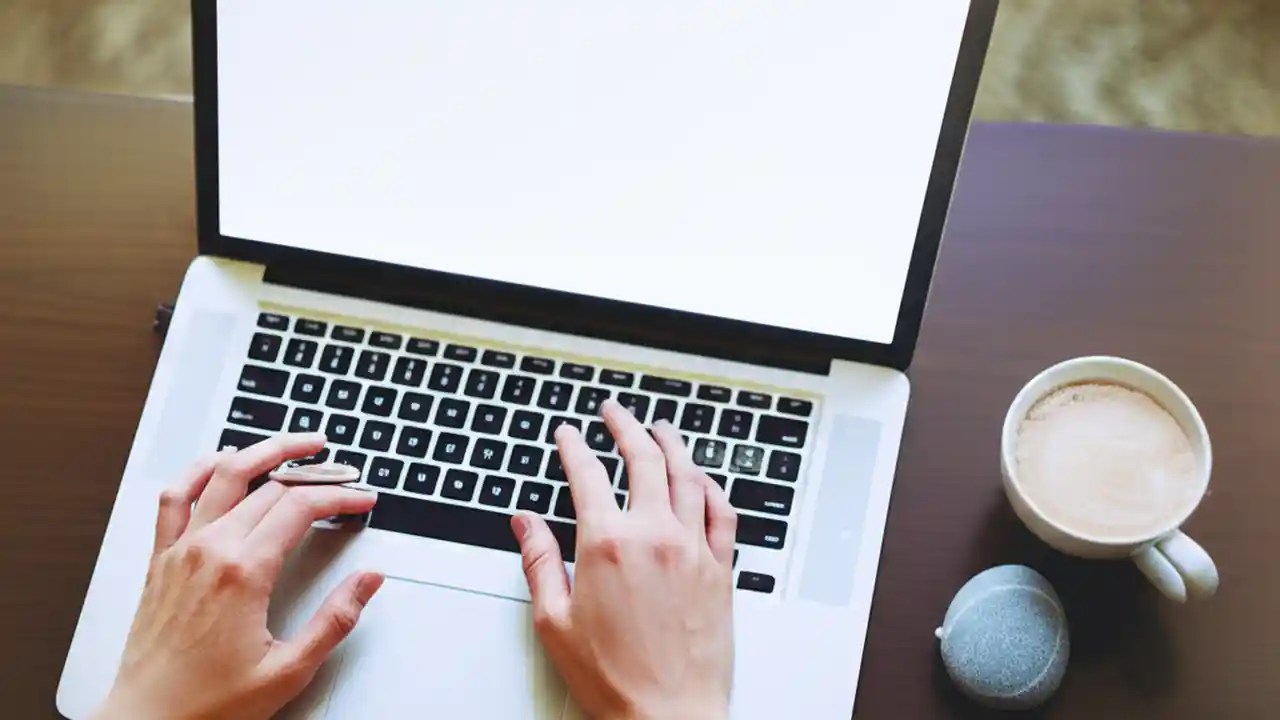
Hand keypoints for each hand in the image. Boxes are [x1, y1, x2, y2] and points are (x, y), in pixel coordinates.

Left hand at [94, 433, 382, 719]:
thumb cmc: (209, 704)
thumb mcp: (289, 669)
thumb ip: (335, 620)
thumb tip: (368, 581)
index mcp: (243, 574)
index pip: (301, 508)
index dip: (339, 496)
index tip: (361, 501)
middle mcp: (209, 552)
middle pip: (270, 487)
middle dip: (316, 474)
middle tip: (344, 476)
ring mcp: (180, 550)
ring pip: (223, 475)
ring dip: (263, 450)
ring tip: (295, 444)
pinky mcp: (160, 560)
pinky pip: (174, 497)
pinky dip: (197, 470)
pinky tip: (218, 461)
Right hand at [513, 400, 737, 719]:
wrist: (669, 716)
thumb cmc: (612, 679)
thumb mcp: (553, 621)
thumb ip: (538, 561)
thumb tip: (524, 521)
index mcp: (606, 545)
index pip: (586, 475)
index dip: (573, 446)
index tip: (567, 433)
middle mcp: (654, 536)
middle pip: (642, 459)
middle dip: (624, 426)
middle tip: (613, 410)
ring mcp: (693, 548)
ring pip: (687, 475)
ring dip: (671, 443)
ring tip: (660, 427)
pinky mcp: (720, 568)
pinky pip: (722, 511)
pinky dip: (711, 486)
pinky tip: (702, 478)